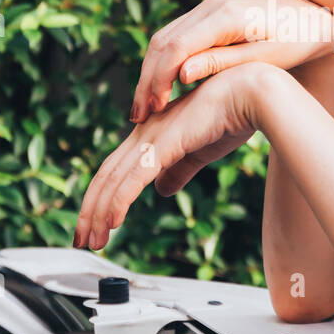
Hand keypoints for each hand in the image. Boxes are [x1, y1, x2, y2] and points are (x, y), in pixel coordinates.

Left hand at [75, 62, 271, 250]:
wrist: (252, 92)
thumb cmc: (234, 114)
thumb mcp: (200, 151)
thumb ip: (179, 170)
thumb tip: (161, 190)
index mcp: (152, 134)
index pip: (116, 171)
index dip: (102, 198)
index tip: (95, 224)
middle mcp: (145, 134)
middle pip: (105, 177)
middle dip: (89, 211)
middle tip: (81, 240)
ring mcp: (152, 138)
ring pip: (112, 181)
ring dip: (97, 214)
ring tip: (91, 241)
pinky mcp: (163, 143)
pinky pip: (132, 179)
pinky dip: (117, 202)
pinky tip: (111, 224)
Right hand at [130, 0, 333, 122]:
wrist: (316, 15)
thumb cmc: (298, 41)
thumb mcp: (266, 60)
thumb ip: (222, 64)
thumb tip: (181, 77)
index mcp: (228, 16)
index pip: (177, 48)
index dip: (159, 80)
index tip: (153, 112)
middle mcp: (212, 5)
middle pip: (163, 42)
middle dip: (147, 80)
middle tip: (138, 117)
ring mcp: (209, 5)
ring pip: (164, 38)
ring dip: (151, 72)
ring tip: (145, 108)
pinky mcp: (210, 13)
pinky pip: (177, 36)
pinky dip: (164, 63)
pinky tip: (161, 89)